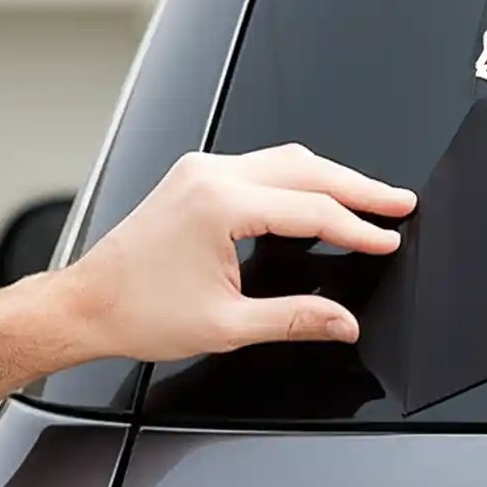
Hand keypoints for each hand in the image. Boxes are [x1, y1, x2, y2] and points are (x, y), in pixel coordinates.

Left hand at [62, 143, 415, 362]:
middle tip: (399, 203)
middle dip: (360, 187)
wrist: (86, 304)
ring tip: (371, 197)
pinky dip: (301, 179)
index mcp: (219, 206)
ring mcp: (202, 171)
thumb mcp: (227, 325)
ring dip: (333, 178)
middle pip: (307, 170)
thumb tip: (342, 321)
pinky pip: (263, 165)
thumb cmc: (138, 312)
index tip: (388, 239)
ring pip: (287, 160)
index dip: (357, 227)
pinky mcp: (197, 177)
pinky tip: (321, 195)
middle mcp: (211, 176)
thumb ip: (295, 319)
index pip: (311, 210)